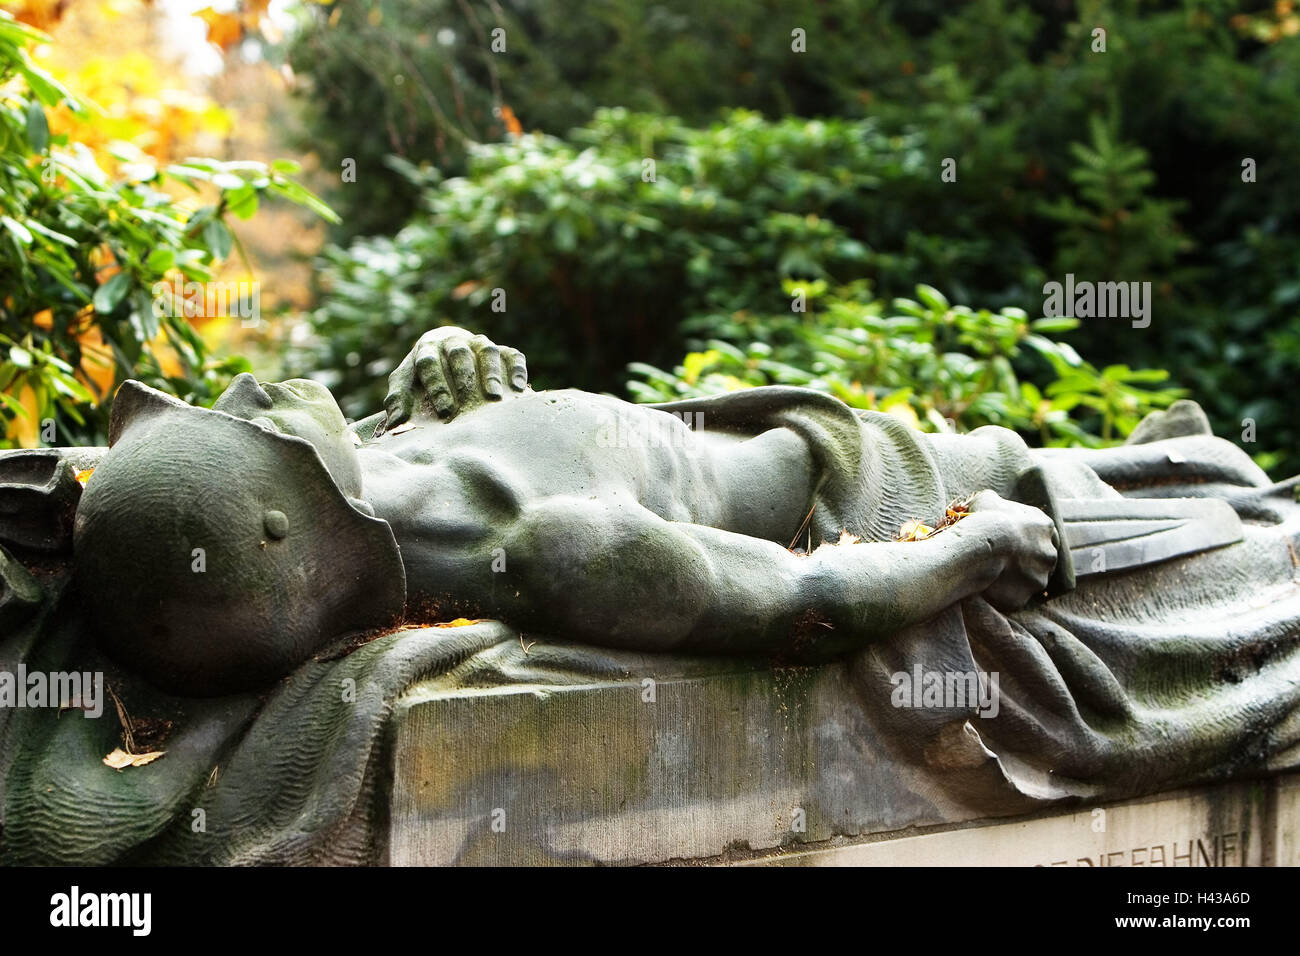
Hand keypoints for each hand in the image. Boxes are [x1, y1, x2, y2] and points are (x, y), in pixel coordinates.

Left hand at [382, 328, 528, 429]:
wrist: (445, 351)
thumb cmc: (423, 375)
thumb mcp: (406, 384)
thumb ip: (398, 400)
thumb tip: (394, 423)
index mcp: (428, 348)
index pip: (429, 362)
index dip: (436, 385)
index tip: (443, 410)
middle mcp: (454, 342)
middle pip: (459, 353)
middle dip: (464, 377)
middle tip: (468, 399)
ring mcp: (479, 343)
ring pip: (487, 351)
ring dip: (492, 373)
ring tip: (494, 397)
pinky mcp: (501, 350)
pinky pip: (512, 355)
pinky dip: (517, 369)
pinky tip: (519, 388)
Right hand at [957, 490, 1058, 611]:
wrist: (981, 547)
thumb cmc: (986, 519)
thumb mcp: (988, 499)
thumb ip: (995, 503)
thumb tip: (989, 503)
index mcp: (1045, 527)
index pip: (1044, 534)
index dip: (1026, 538)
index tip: (1012, 541)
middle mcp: (1049, 554)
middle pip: (1039, 560)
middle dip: (1024, 561)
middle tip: (1001, 559)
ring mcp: (1039, 578)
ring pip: (1028, 581)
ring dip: (1014, 579)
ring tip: (991, 575)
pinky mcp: (1024, 597)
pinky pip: (1012, 597)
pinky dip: (1002, 594)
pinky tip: (987, 587)